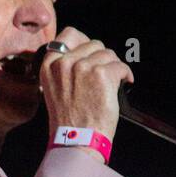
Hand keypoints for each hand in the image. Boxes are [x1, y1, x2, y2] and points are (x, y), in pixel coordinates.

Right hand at [40, 26, 133, 143]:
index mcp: (50, 65)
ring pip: (108, 54)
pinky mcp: (102, 74)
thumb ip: (65, 69)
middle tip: (104, 76)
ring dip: (114, 68)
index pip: (69, 35)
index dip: (85, 42)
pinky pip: (120, 66)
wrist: (76, 141)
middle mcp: (64, 63)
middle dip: (102, 58)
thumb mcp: (56, 89)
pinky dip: (126, 75)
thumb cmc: (69, 122)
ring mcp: (83, 67)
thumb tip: (84, 55)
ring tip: (112, 84)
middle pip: (93, 44)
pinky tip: (125, 85)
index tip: (92, 54)